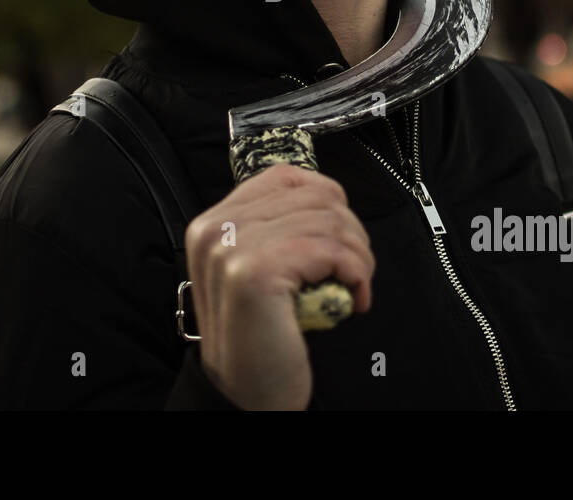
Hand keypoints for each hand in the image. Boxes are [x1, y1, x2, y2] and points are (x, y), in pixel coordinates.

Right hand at [184, 164, 373, 409]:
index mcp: (213, 222)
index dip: (327, 199)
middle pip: (314, 195)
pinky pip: (331, 250)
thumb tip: (327, 198)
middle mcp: (215, 228)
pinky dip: (356, 273)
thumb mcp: (258, 268)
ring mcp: (231, 247)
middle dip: (351, 231)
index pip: (284, 177)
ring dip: (359, 255)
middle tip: (355, 269)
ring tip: (355, 285)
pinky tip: (353, 299)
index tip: (340, 235)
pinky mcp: (254, 272)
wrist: (247, 394)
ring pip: (329, 221)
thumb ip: (276, 229)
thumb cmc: (262, 335)